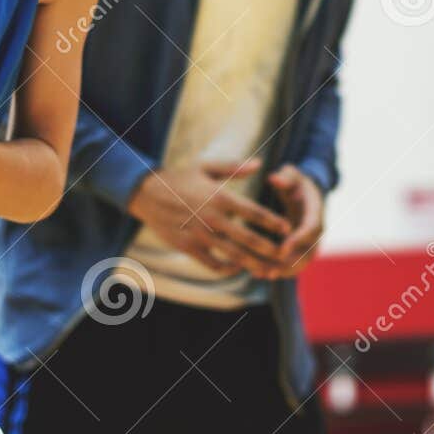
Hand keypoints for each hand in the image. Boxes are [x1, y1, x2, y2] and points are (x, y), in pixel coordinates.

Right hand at [127, 158, 291, 278]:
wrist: (146, 192)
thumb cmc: (180, 177)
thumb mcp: (206, 167)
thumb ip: (235, 168)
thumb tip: (261, 164)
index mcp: (219, 197)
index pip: (253, 212)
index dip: (272, 221)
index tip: (287, 228)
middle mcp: (211, 218)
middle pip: (247, 238)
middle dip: (268, 248)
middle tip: (285, 255)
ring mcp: (199, 234)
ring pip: (232, 255)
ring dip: (252, 264)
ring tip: (268, 270)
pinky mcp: (188, 247)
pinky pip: (211, 264)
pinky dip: (227, 269)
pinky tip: (238, 268)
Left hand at [264, 164, 323, 278]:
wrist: (305, 194)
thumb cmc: (296, 183)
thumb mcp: (292, 176)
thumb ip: (285, 177)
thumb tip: (274, 178)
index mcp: (315, 213)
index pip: (310, 229)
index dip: (297, 240)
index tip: (282, 248)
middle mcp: (315, 232)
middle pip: (307, 253)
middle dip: (289, 263)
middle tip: (270, 269)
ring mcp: (309, 243)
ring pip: (300, 263)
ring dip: (282, 271)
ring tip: (262, 274)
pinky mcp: (300, 250)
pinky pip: (291, 264)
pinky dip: (278, 271)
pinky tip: (258, 274)